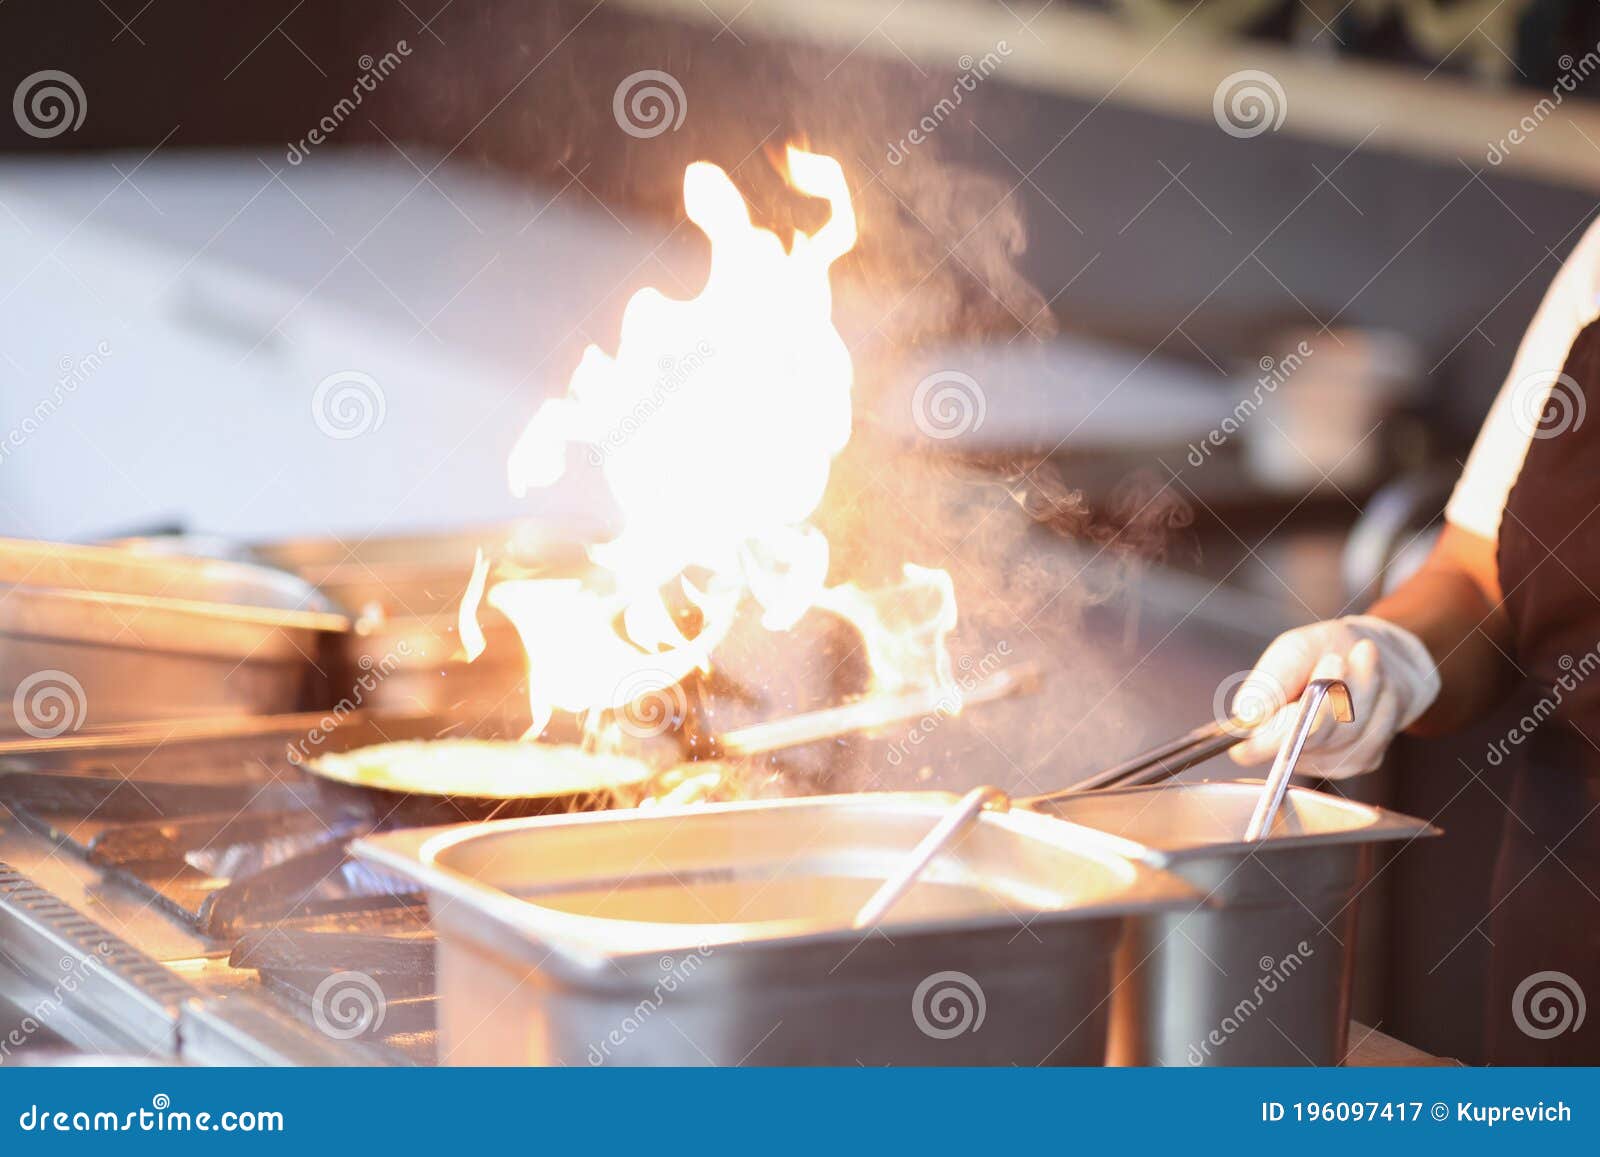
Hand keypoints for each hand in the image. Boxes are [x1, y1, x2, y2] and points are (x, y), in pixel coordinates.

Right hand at [1226, 615, 1441, 778]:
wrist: (1373, 654)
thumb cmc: (1325, 650)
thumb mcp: (1295, 649)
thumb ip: (1271, 679)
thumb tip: (1246, 713)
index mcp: (1259, 725)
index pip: (1255, 747)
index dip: (1271, 735)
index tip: (1293, 704)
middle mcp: (1289, 750)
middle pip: (1310, 735)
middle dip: (1328, 694)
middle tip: (1335, 660)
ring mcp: (1327, 762)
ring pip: (1348, 731)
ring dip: (1361, 688)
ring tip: (1362, 655)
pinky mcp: (1362, 761)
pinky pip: (1375, 734)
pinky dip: (1380, 700)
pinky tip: (1376, 679)